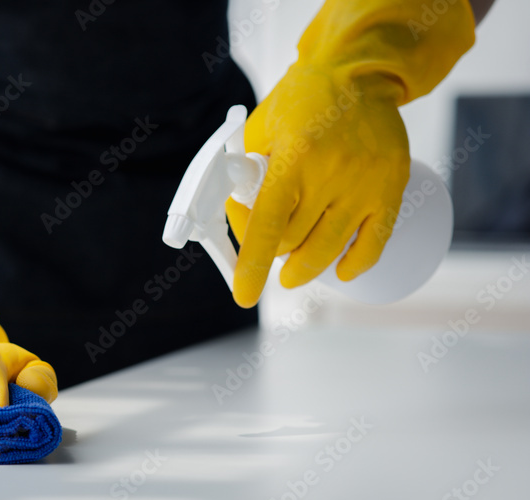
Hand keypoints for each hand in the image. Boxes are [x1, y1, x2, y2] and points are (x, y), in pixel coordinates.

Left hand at [226, 67, 409, 307]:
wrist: (359, 73)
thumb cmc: (301, 101)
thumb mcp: (260, 129)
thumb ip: (246, 174)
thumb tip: (239, 222)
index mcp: (294, 158)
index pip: (269, 226)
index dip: (253, 266)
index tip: (244, 294)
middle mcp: (332, 174)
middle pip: (294, 242)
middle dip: (274, 251)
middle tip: (268, 246)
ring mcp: (366, 184)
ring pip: (329, 249)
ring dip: (305, 268)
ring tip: (292, 273)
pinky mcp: (392, 188)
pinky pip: (375, 242)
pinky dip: (356, 264)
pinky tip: (341, 272)